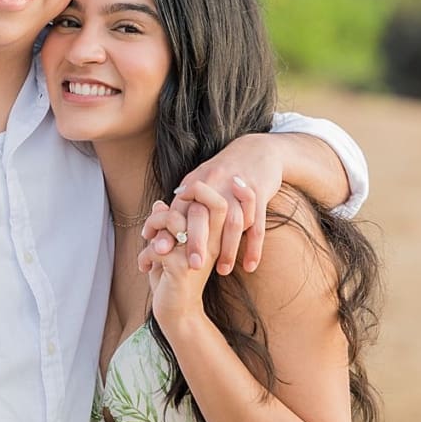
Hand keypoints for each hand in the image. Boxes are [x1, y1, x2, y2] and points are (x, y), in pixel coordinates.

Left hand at [137, 182, 227, 332]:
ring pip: (172, 220)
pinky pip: (157, 246)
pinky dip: (145, 255)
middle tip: (148, 232)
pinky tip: (144, 267)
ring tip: (146, 247)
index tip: (172, 205)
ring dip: (151, 230)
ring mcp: (198, 254)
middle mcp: (210, 243)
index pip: (217, 202)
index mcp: (210, 237)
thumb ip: (166, 225)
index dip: (200, 191)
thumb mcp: (169, 249)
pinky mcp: (182, 267)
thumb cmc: (172, 280)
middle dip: (161, 214)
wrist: (176, 313)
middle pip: (195, 206)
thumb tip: (159, 203)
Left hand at [147, 132, 286, 275]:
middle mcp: (216, 183)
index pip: (179, 208)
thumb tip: (160, 221)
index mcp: (197, 180)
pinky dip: (254, 247)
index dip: (168, 230)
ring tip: (222, 271)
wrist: (257, 149)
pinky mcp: (260, 194)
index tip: (160, 252)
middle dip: (197, 242)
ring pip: (232, 223)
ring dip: (228, 249)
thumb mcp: (200, 178)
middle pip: (203, 215)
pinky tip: (249, 266)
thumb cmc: (224, 170)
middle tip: (192, 267)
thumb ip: (182, 200)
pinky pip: (257, 224)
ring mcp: (239, 189)